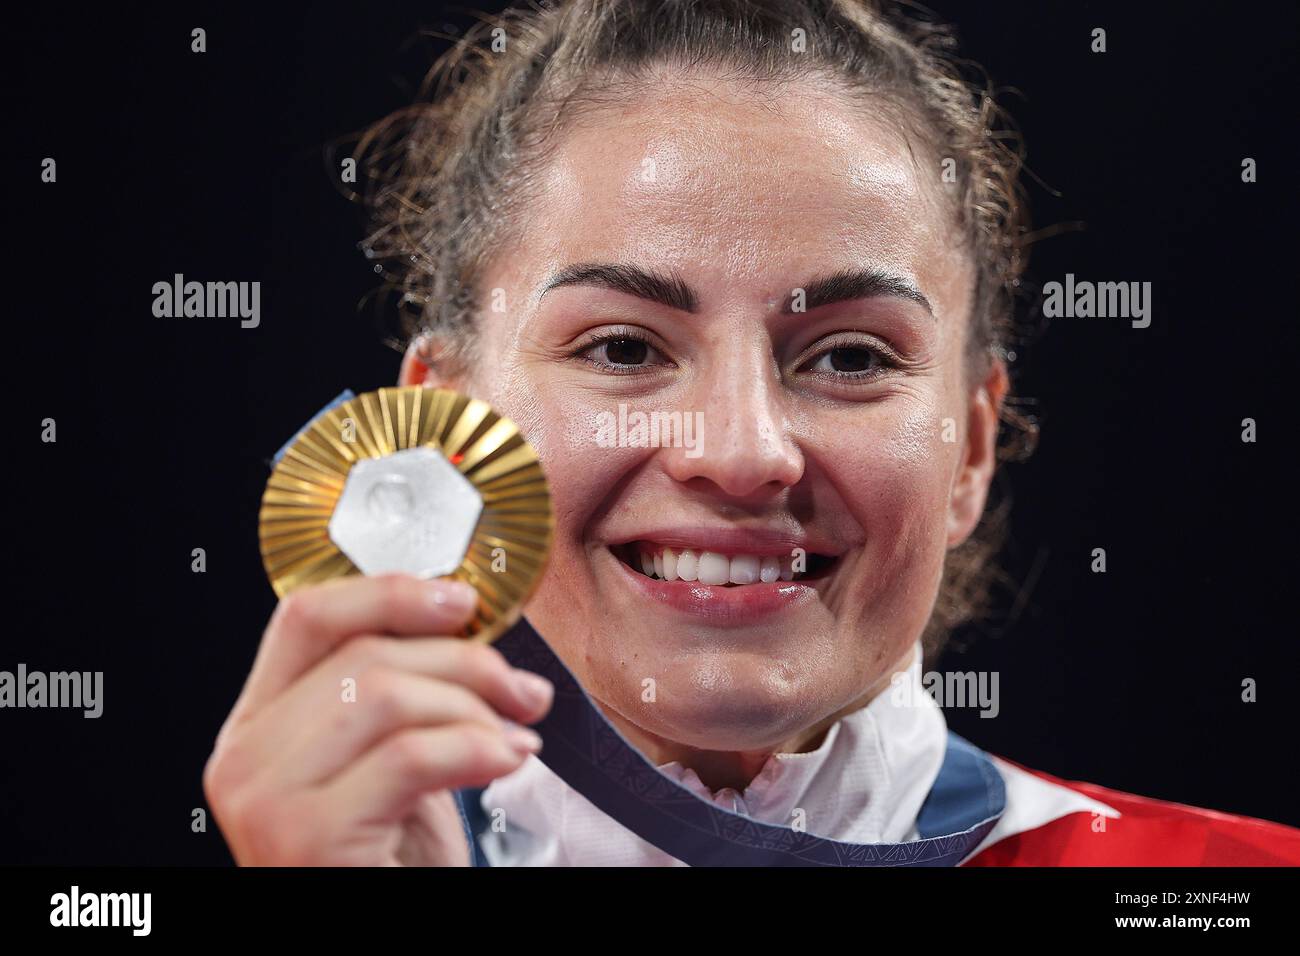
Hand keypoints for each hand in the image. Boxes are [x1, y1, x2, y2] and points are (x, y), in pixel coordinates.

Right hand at [203, 573, 552, 864]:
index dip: (391, 593)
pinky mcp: (307, 837)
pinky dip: (474, 748)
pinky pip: (407, 756)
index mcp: (257, 725)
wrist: (376, 935)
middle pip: (361, 653)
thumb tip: (467, 625)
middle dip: (464, 660)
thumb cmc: (388, 862)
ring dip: (472, 708)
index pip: (308, 617)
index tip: (463, 600)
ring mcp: (266, 799)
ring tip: (514, 736)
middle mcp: (244, 757)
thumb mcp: (386, 762)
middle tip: (522, 689)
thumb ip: (398, 696)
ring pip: (383, 695)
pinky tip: (504, 761)